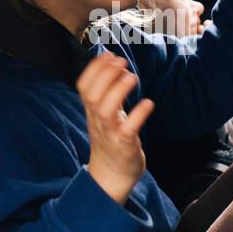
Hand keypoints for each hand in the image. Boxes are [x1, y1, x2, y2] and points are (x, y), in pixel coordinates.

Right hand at [78, 54, 154, 204]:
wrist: (111, 176)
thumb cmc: (111, 140)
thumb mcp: (104, 114)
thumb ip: (107, 91)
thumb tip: (111, 61)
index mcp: (92, 112)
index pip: (83, 86)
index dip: (94, 68)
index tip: (109, 55)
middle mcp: (98, 121)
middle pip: (92, 95)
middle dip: (105, 75)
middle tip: (123, 62)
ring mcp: (110, 134)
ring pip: (106, 110)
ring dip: (118, 90)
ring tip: (132, 77)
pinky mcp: (125, 146)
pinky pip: (128, 130)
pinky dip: (138, 115)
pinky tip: (148, 103)